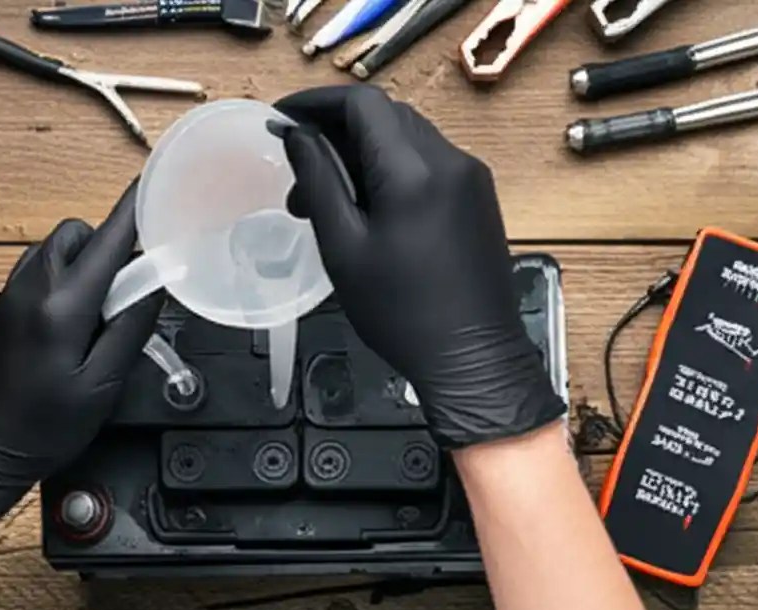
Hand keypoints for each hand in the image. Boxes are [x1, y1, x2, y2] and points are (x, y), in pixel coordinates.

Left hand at [0, 184, 160, 515]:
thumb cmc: (38, 428)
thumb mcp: (101, 386)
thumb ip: (130, 329)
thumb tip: (153, 288)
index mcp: (62, 305)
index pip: (109, 240)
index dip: (137, 212)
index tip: (157, 190)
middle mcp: (33, 287)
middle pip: (79, 233)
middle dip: (110, 246)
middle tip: (130, 289)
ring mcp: (12, 294)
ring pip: (58, 249)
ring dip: (87, 263)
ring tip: (102, 314)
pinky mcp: (3, 307)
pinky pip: (41, 271)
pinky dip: (66, 279)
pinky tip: (76, 323)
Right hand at [273, 86, 563, 448]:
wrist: (473, 358)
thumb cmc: (402, 313)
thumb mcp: (344, 248)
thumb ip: (318, 182)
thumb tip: (296, 136)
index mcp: (413, 171)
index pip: (362, 103)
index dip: (315, 104)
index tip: (280, 120)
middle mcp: (449, 161)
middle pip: (384, 117)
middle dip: (334, 134)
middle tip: (296, 173)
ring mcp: (469, 178)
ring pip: (405, 139)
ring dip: (360, 155)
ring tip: (325, 204)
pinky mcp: (477, 198)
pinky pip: (427, 164)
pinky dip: (389, 172)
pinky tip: (367, 211)